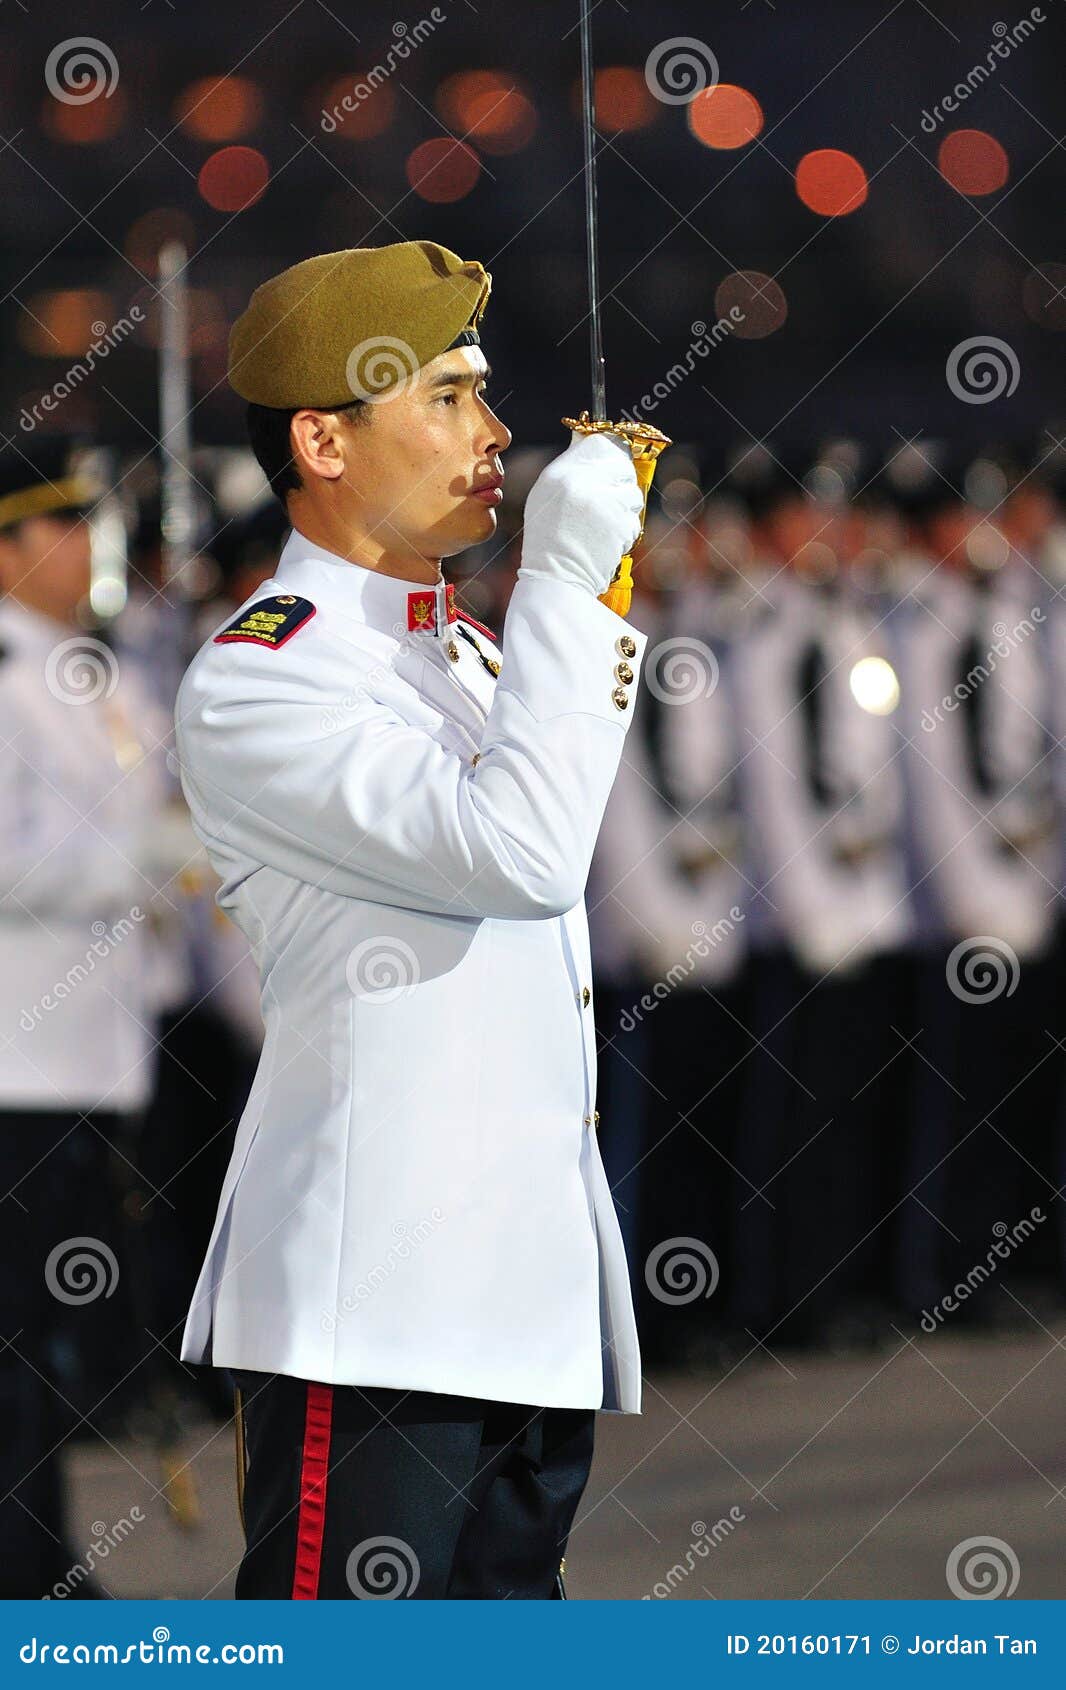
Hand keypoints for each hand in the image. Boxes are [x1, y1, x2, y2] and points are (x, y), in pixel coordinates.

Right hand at [518, 429, 643, 597]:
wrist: (556, 578)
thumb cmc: (549, 543)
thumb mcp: (546, 500)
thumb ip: (570, 473)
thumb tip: (597, 447)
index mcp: (558, 473)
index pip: (598, 444)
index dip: (611, 456)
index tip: (613, 467)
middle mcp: (580, 482)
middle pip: (621, 466)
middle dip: (622, 483)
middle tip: (610, 502)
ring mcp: (602, 502)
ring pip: (633, 494)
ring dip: (625, 510)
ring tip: (604, 526)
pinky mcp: (618, 524)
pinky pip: (634, 520)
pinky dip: (625, 533)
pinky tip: (606, 542)